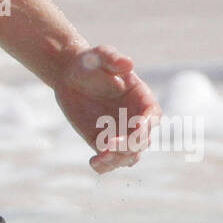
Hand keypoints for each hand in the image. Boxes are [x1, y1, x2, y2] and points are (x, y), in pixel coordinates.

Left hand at [53, 44, 161, 175]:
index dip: (148, 124)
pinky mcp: (103, 143)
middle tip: (109, 143)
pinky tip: (94, 162)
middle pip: (142, 140)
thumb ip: (113, 58)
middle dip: (129, 144)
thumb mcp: (100, 55)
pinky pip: (110, 161)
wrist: (69, 75)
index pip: (152, 115)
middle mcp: (135, 119)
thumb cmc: (90, 62)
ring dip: (118, 159)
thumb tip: (128, 63)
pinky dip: (105, 166)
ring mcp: (121, 133)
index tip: (138, 128)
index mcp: (141, 98)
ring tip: (101, 157)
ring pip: (129, 155)